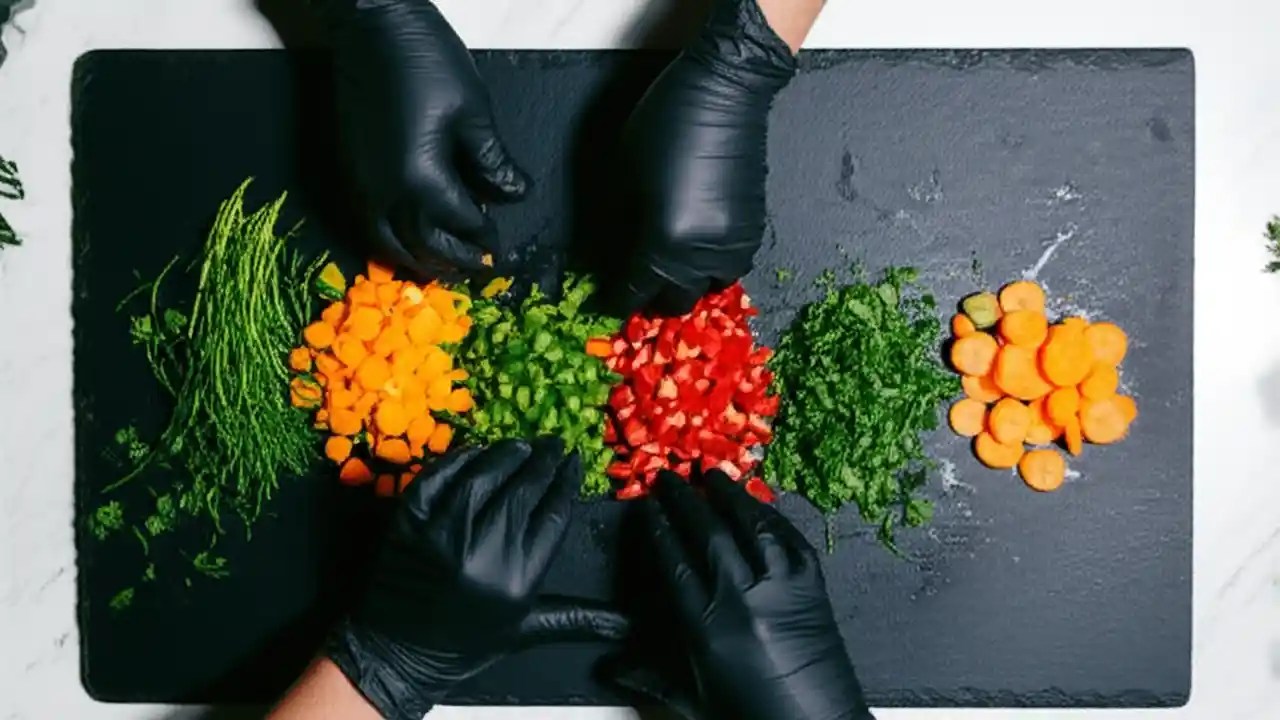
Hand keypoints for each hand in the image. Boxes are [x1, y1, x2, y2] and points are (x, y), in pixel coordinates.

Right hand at [321, 0, 528, 274]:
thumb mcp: (473, 111)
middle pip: (423, 245)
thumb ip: (494, 162)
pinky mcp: (350, 173)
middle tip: (480, 268)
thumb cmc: (426, 62)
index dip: (483, 240)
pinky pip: (369, 225)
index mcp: (421, 179)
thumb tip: (516, 195)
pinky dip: (392, 242)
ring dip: (421, 259)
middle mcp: (386, 193)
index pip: (460, 224)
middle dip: (455, 260)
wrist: (370, 28)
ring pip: (389, 243)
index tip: (501, 250)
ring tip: (447, 264)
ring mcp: (362, 185)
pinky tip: (410, 240)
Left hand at [326, 438, 623, 719]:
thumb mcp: (525, 630)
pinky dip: (460, 459)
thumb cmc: (465, 643)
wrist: (396, 652)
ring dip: (506, 454)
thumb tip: (627, 624)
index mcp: (516, 580)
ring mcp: (441, 534)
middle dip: (543, 461)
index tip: (575, 460)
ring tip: (522, 446)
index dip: (567, 481)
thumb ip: (575, 616)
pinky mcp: (408, 521)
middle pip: (523, 490)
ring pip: (483, 477)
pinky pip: (439, 477)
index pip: (553, 515)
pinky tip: (478, 451)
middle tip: (554, 444)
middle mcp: (482, 554)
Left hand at [614, 0, 796, 315]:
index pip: (637, 291)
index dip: (618, 299)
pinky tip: (696, 245)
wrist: (727, 91)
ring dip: (690, 282)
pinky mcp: (754, 227)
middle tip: (639, 281)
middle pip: (679, 300)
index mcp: (666, 243)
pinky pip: (732, 264)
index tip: (608, 300)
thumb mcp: (623, 174)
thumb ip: (618, 224)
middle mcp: (704, 254)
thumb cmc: (666, 122)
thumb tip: (616, 254)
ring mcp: (734, 243)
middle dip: (656, 296)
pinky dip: (711, 264)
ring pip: (711, 286)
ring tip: (671, 264)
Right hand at [617, 470, 873, 719]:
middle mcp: (745, 599)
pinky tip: (757, 504)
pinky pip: (789, 539)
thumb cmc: (751, 718)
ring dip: (730, 497)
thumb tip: (610, 669)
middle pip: (708, 535)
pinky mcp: (814, 587)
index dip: (657, 528)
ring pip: (751, 527)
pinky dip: (771, 517)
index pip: (674, 561)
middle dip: (685, 501)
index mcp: (708, 627)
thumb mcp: (695, 701)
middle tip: (669, 477)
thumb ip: (651, 676)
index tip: (645, 505)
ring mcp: (783, 588)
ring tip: (712, 475)